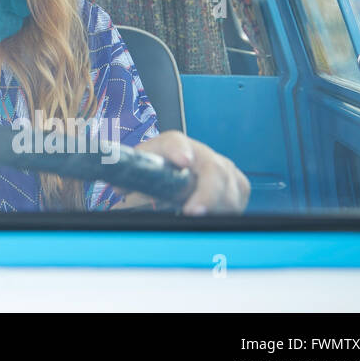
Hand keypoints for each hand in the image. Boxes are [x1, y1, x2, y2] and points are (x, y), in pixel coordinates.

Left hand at [133, 130, 250, 214]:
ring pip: (230, 187)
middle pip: (213, 169)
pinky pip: (240, 197)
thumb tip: (120, 188)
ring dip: (218, 206)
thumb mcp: (142, 168)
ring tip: (199, 217)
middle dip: (207, 192)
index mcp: (172, 145)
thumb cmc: (159, 167)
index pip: (175, 143)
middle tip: (193, 211)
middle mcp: (202, 153)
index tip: (183, 161)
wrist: (178, 166)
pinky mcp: (237, 182)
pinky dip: (229, 209)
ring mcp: (223, 166)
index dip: (179, 151)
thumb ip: (129, 176)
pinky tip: (215, 216)